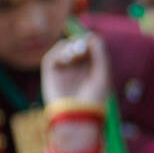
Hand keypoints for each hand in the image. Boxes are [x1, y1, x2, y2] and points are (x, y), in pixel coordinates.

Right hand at [41, 33, 110, 152]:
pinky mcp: (50, 75)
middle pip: (76, 48)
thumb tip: (93, 36)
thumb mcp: (102, 75)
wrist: (77, 115)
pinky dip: (57, 52)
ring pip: (63, 51)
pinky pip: (51, 58)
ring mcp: (63, 73)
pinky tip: (66, 56)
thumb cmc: (94, 98)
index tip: (91, 40)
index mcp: (91, 71)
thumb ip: (100, 55)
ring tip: (75, 54)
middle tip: (82, 46)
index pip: (89, 50)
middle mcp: (76, 71)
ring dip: (69, 47)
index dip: (89, 42)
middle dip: (79, 43)